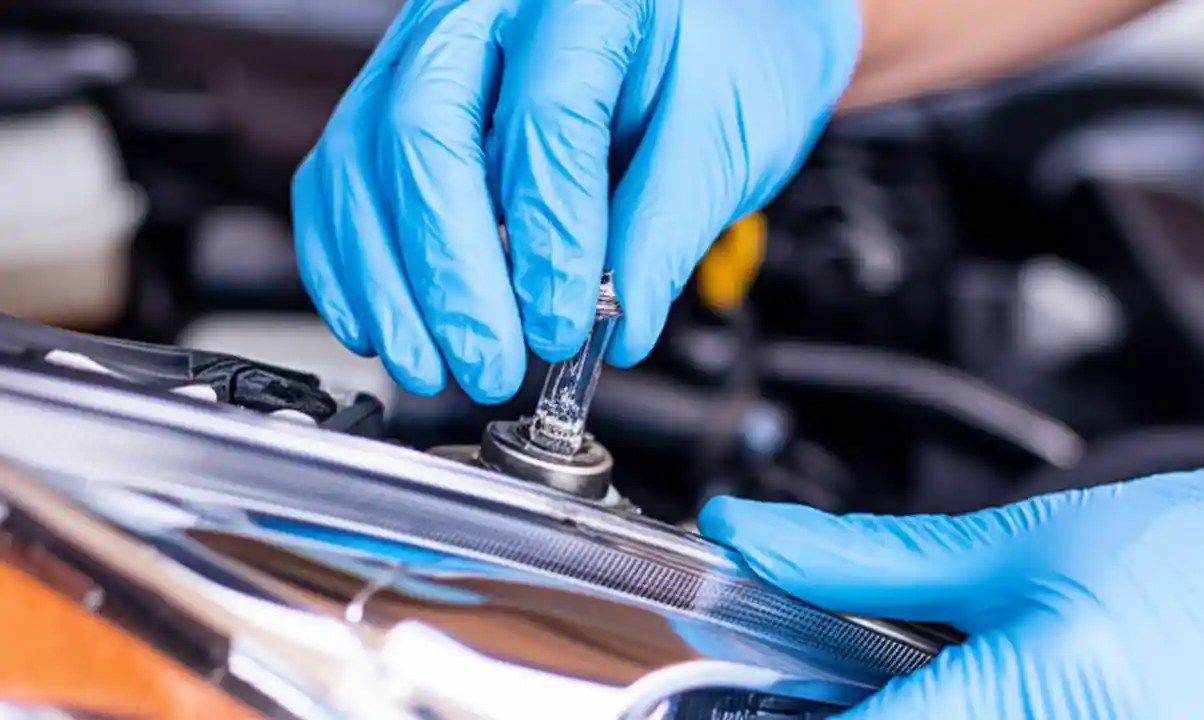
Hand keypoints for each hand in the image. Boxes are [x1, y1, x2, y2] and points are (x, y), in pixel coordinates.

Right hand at [292, 0, 859, 401]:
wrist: (702, 19)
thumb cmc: (719, 55)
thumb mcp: (726, 133)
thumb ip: (666, 227)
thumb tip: (618, 325)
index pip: (546, 118)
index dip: (548, 237)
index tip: (562, 326)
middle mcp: (483, 7)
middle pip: (426, 133)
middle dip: (450, 273)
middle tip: (488, 362)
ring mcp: (424, 47)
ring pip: (362, 160)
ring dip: (389, 285)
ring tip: (432, 367)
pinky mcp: (390, 96)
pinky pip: (336, 176)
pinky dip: (346, 262)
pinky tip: (376, 324)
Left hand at [699, 454, 1203, 718]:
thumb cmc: (1193, 560)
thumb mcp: (1013, 547)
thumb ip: (867, 562)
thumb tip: (751, 540)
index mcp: (1046, 694)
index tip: (730, 701)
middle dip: (843, 710)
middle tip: (837, 676)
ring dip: (896, 713)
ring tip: (916, 676)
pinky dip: (945, 718)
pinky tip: (951, 694)